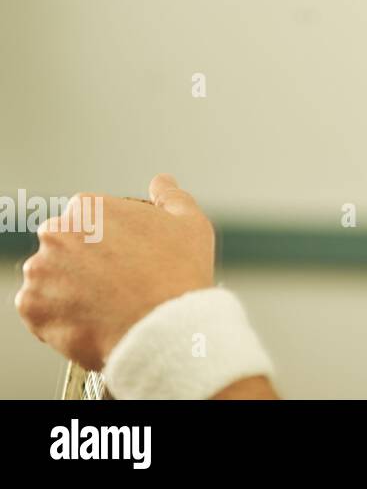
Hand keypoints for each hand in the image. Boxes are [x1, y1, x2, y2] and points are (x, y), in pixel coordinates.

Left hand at [15, 174, 215, 370]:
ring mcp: (40, 271)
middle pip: (64, 247)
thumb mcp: (189, 224)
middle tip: (115, 284)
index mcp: (89, 207)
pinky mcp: (32, 308)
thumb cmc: (179, 273)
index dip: (109, 241)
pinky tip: (91, 320)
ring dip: (69, 290)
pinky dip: (60, 317)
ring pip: (51, 279)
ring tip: (105, 306)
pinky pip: (41, 311)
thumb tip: (161, 182)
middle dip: (84, 263)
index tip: (125, 259)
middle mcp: (56, 232)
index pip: (88, 220)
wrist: (165, 329)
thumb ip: (170, 196)